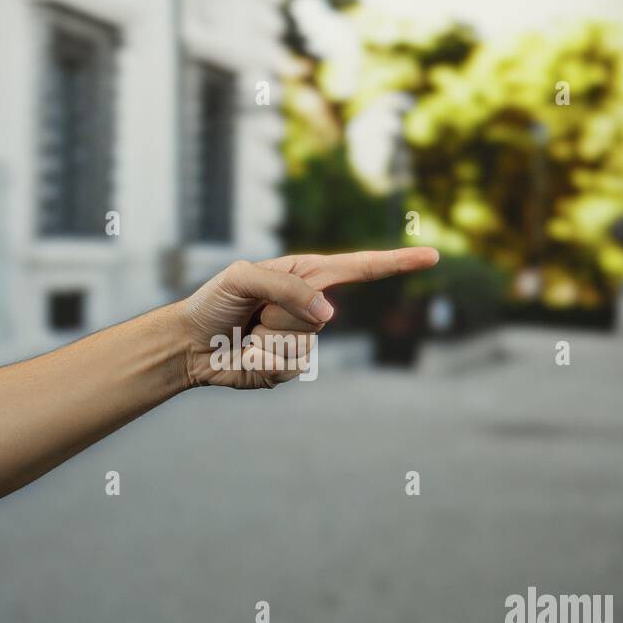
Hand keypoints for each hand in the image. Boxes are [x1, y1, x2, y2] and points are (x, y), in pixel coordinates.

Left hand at [177, 247, 438, 388]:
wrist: (190, 344)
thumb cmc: (213, 302)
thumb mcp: (242, 277)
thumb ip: (288, 287)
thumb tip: (328, 316)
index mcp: (306, 274)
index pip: (361, 267)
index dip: (398, 262)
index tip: (432, 255)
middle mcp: (311, 305)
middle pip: (319, 316)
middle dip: (278, 315)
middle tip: (250, 313)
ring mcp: (303, 338)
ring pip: (304, 344)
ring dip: (267, 340)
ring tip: (247, 333)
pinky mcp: (291, 366)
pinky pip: (291, 366)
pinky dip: (263, 361)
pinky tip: (248, 354)